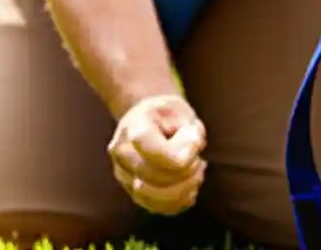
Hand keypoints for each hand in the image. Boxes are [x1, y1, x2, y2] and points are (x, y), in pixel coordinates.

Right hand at [108, 94, 206, 215]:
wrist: (150, 119)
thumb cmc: (170, 116)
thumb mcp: (184, 114)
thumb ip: (190, 135)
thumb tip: (184, 161)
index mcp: (133, 126)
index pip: (150, 149)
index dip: (176, 157)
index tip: (195, 151)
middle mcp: (121, 153)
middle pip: (151, 177)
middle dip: (185, 173)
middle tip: (199, 161)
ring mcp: (123, 175)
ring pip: (152, 198)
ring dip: (184, 189)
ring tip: (197, 173)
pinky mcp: (133, 192)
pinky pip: (157, 207)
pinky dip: (180, 201)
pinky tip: (190, 185)